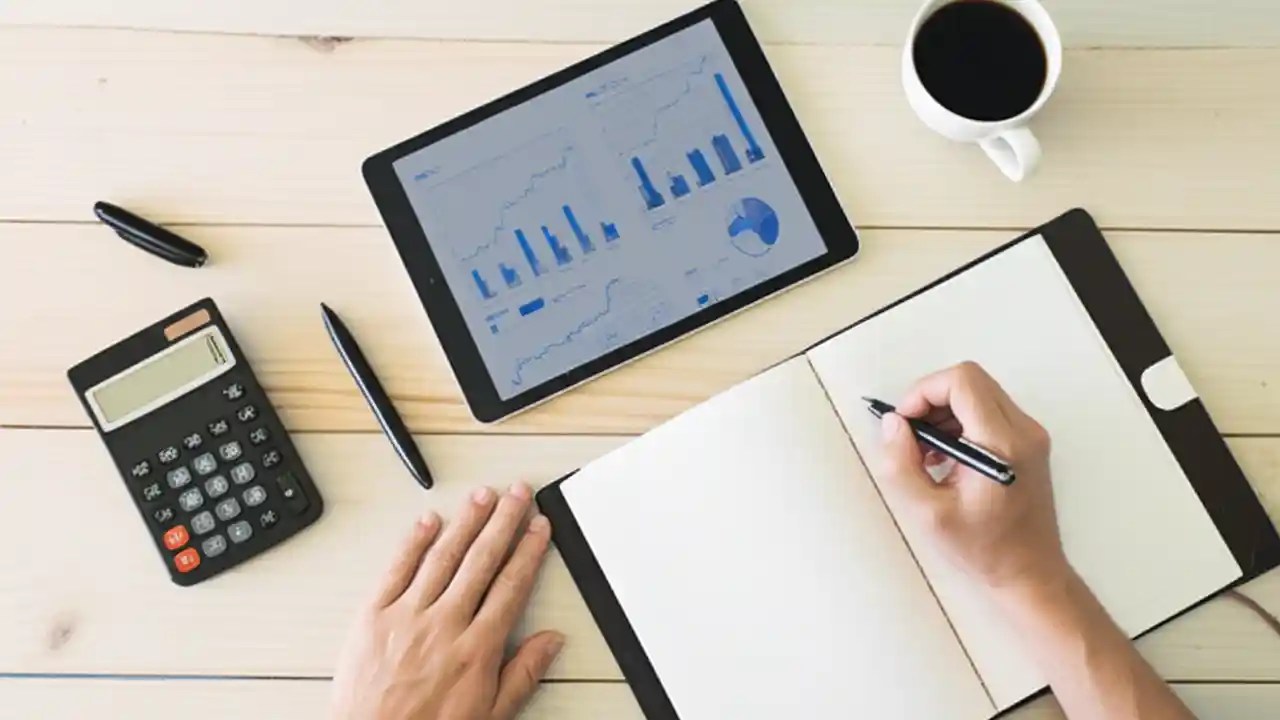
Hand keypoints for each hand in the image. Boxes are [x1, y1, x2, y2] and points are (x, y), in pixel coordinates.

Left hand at [330, 483, 563, 719]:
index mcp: (477, 648)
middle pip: (482, 560)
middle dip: (504, 522)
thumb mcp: (490, 715)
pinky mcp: (373, 616)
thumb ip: (523, 674)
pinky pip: (396, 569)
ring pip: (443, 557)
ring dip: (466, 522)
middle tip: (518, 494)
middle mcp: (445, 624)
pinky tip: (428, 521)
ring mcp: (407, 616)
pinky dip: (414, 542)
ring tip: (482, 496)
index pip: (511, 585)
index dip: (528, 551)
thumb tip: (551, 641)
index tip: (539, 528)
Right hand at [876, 362, 1068, 593]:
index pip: (962, 381)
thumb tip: (893, 423)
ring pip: (978, 393)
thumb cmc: (983, 550)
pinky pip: (989, 412)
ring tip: (927, 454)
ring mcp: (1030, 436)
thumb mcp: (927, 513)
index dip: (923, 392)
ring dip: (944, 412)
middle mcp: (1024, 430)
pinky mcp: (1029, 444)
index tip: (904, 423)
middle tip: (911, 437)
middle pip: (970, 381)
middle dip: (931, 400)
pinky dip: (961, 423)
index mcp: (1002, 444)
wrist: (1030, 574)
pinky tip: (947, 459)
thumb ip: (901, 464)